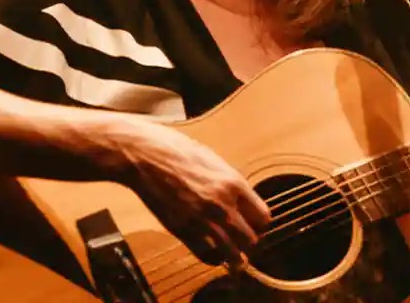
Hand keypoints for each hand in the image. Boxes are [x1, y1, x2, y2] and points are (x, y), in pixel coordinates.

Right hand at [109, 120, 270, 265]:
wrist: (146, 155)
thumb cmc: (177, 151)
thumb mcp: (213, 160)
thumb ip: (229, 182)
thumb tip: (241, 199)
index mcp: (234, 183)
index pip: (263, 218)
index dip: (260, 225)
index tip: (254, 226)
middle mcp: (222, 204)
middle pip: (251, 239)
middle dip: (249, 243)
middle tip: (244, 243)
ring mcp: (202, 219)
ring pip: (232, 254)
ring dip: (234, 257)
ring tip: (234, 258)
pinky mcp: (182, 230)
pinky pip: (206, 256)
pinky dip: (212, 259)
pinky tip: (212, 253)